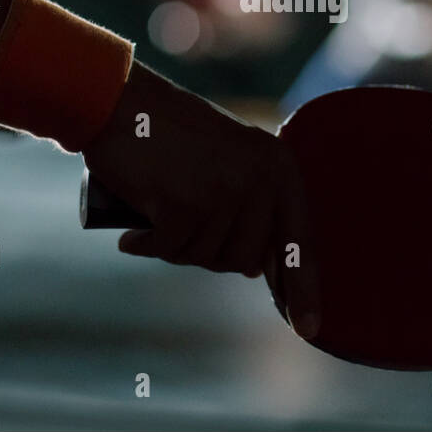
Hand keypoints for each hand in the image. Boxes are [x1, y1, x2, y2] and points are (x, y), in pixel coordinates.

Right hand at [81, 61, 319, 336]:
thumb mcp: (231, 161)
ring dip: (176, 246)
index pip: (298, 242)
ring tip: (159, 207)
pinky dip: (147, 246)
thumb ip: (253, 205)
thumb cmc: (171, 136)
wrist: (121, 102)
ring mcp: (225, 193)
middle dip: (209, 252)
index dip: (303, 290)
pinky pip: (170, 250)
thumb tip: (260, 270)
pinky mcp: (186, 205)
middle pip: (244, 260)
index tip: (310, 329)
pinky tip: (132, 232)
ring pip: (205, 258)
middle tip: (180, 219)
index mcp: (280, 169)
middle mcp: (262, 180)